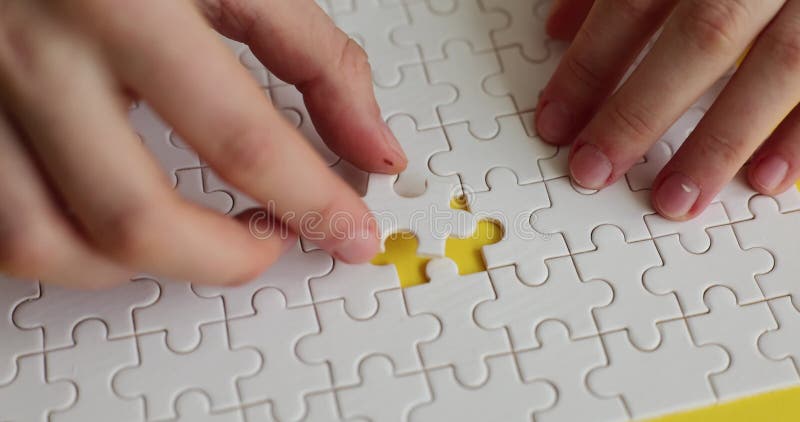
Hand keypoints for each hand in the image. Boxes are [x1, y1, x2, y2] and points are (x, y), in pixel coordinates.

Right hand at [0, 0, 406, 287]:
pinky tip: (111, 222)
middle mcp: (36, 53)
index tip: (347, 233)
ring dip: (138, 267)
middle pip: (133, 217)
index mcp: (123, 3)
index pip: (238, 138)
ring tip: (192, 240)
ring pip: (45, 241)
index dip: (311, 203)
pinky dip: (65, 248)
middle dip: (224, 260)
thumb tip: (372, 148)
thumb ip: (314, 59)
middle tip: (269, 244)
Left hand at [536, 0, 799, 219]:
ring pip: (779, 67)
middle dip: (639, 111)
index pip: (635, 0)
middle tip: (593, 169)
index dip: (589, 65)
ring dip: (721, 141)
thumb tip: (560, 24)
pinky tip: (765, 178)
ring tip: (674, 198)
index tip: (555, 122)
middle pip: (701, 36)